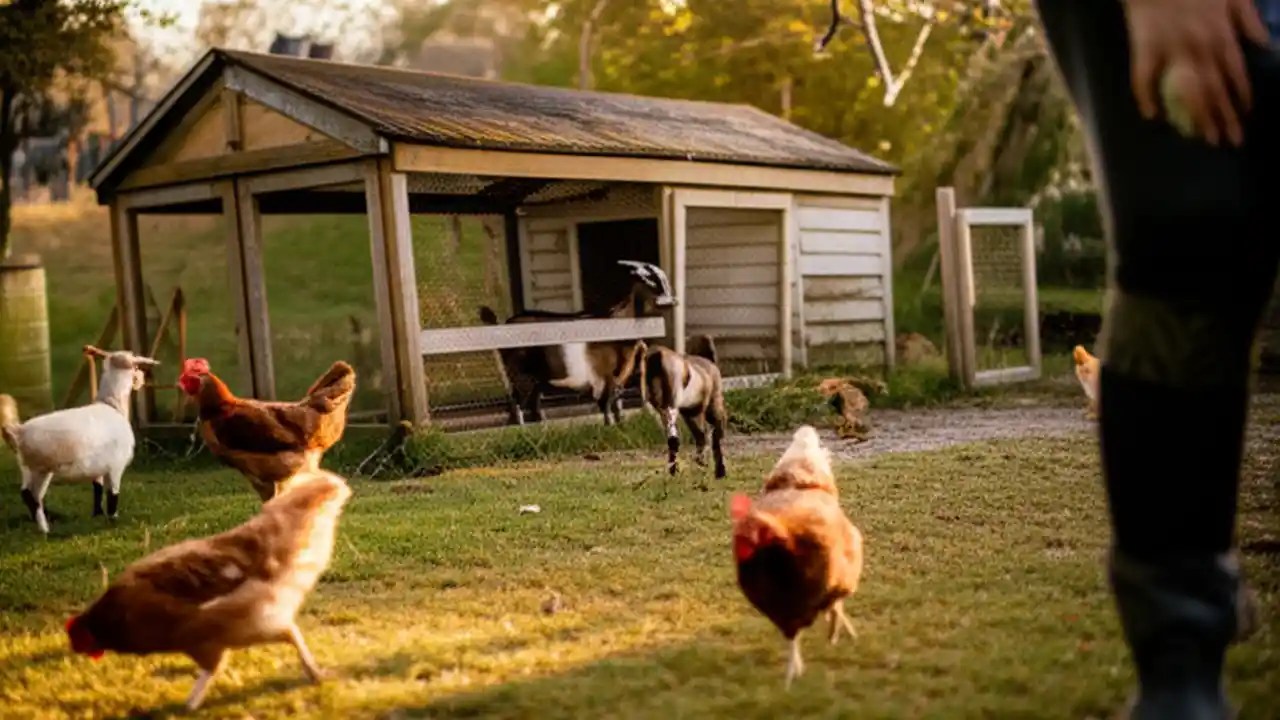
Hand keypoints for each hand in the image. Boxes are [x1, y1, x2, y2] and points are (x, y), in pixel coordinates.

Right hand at [1123, 0, 1269, 145]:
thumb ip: (1247, 17)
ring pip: (1187, 90)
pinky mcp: (1145, 48)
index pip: (1235, 73)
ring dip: (1197, 116)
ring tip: (1204, 138)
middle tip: (1230, 141)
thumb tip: (1264, 44)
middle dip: (1224, 117)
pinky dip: (1146, 97)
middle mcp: (1200, 48)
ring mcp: (1171, 50)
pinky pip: (1144, 78)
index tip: (1245, 117)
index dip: (1241, 97)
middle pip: (1215, 90)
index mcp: (1222, 34)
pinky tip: (1151, 115)